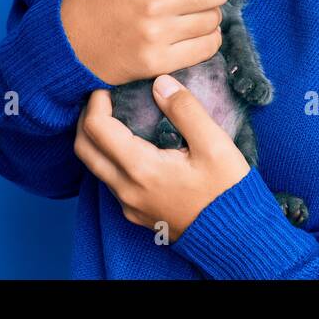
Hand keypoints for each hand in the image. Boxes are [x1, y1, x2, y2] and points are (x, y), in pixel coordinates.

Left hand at [73, 77, 250, 240]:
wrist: (235, 235)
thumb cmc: (227, 190)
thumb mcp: (214, 144)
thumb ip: (185, 110)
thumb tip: (160, 83)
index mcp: (142, 169)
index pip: (97, 129)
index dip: (97, 102)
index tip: (109, 87)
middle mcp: (127, 190)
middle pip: (84, 149)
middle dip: (87, 118)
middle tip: (104, 99)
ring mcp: (129, 205)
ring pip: (95, 167)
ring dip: (96, 139)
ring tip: (117, 116)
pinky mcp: (136, 213)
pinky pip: (110, 181)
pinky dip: (109, 157)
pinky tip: (131, 144)